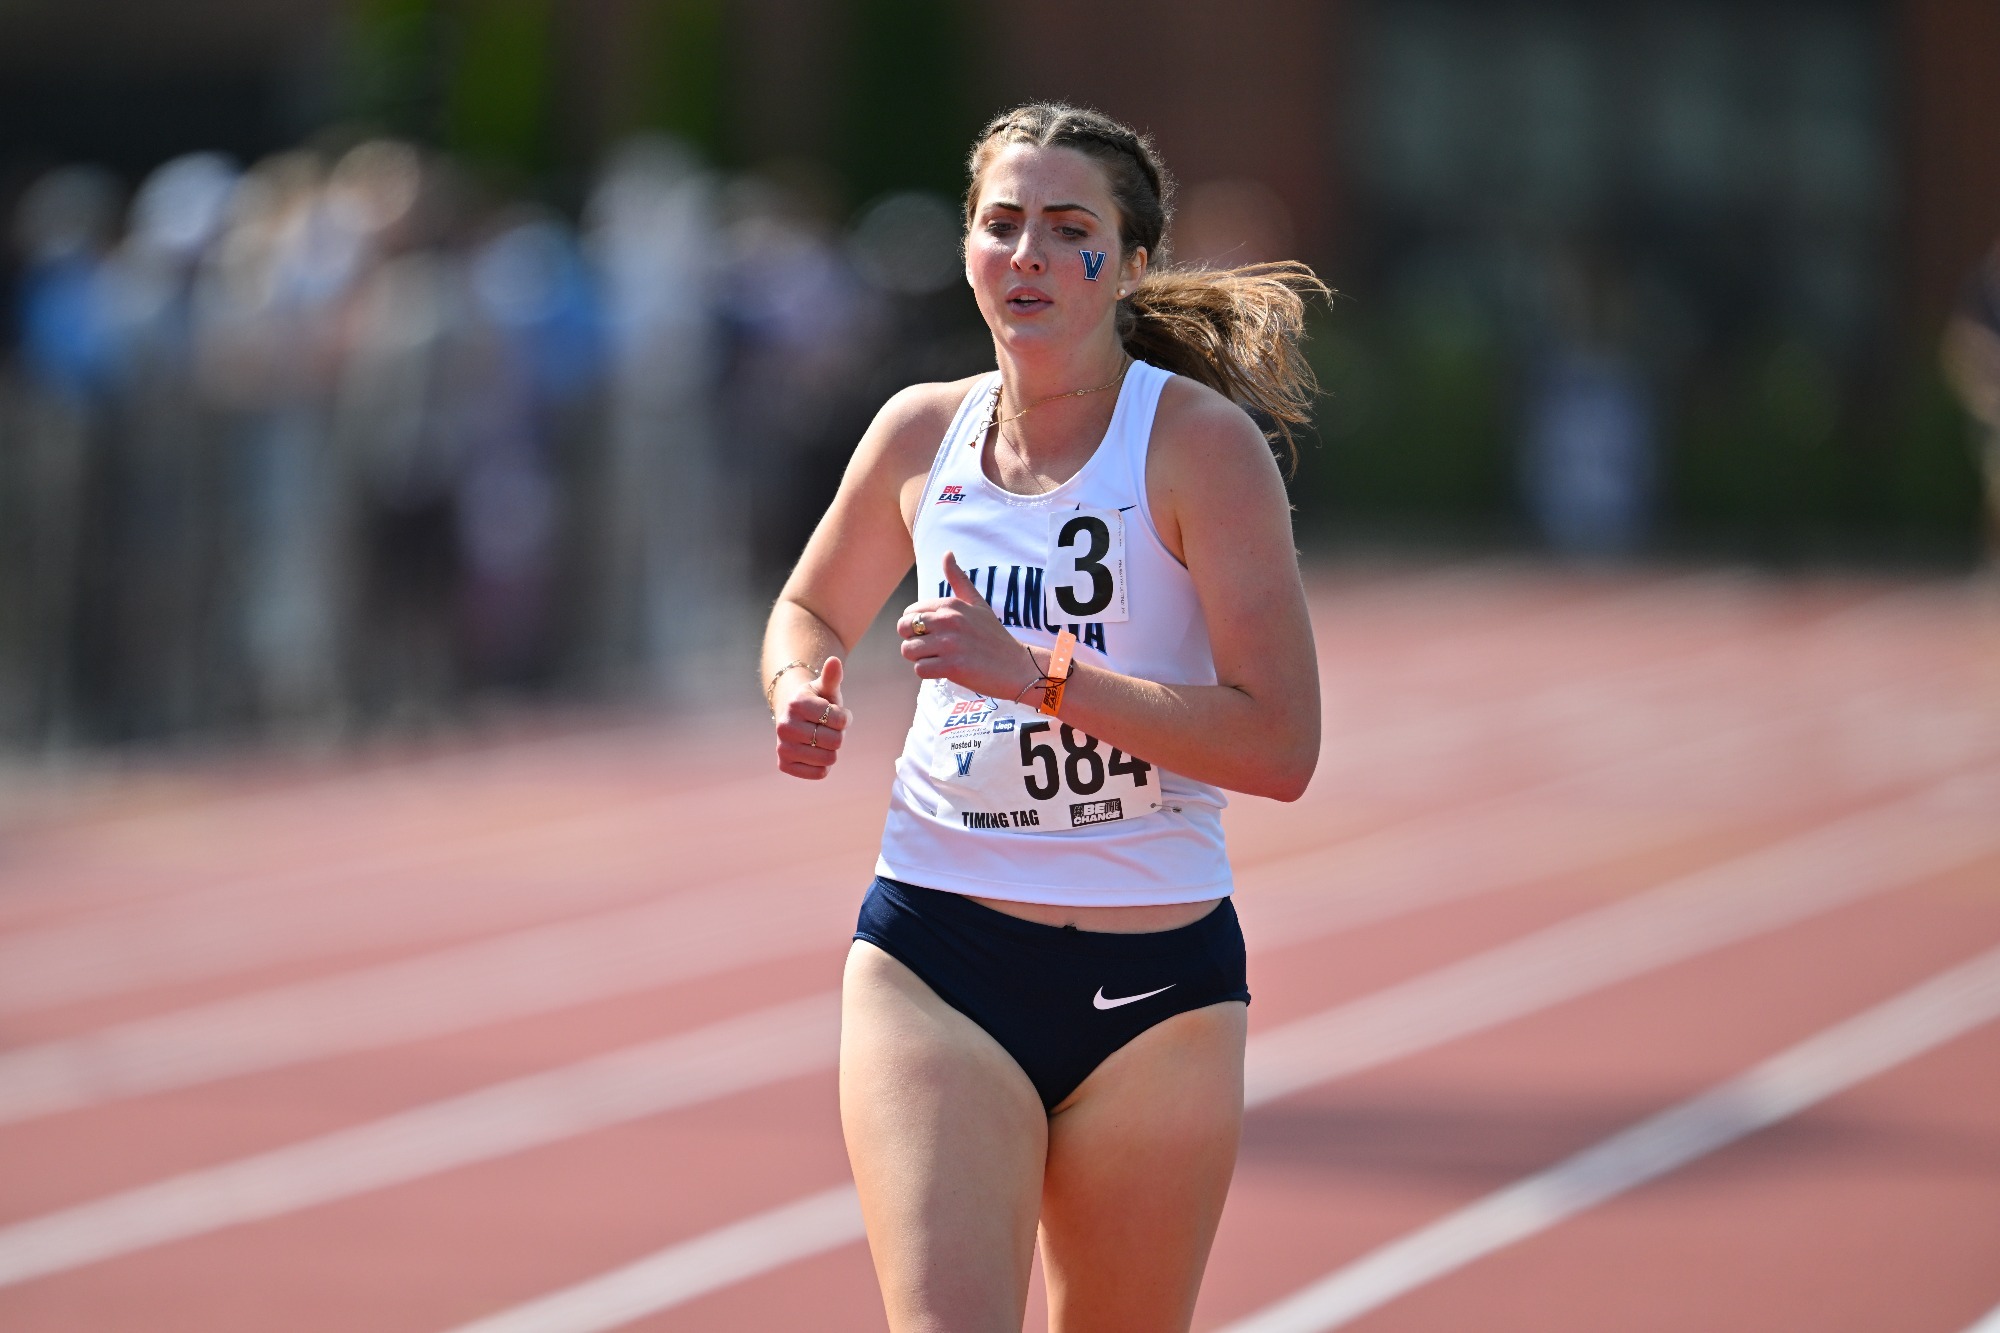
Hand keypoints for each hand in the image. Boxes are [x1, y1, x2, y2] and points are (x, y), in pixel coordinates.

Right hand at [773, 657, 848, 779]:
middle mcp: (785, 726)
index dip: (844, 719)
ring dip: (831, 750)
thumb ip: (832, 677)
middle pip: (836, 742)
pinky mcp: (784, 764)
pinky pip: (819, 773)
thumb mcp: (826, 688)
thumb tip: (835, 661)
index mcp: (797, 704)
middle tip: (827, 728)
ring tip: (820, 738)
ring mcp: (782, 746)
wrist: (793, 715)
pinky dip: (823, 766)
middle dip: (838, 735)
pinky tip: (814, 752)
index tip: (834, 713)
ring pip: (829, 759)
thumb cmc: (817, 701)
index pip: (840, 721)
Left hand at [897, 552, 1040, 698]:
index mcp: (951, 604)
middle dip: (913, 640)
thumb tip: (947, 553)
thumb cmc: (994, 636)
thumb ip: (958, 579)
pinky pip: (919, 669)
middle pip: (903, 629)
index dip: (916, 625)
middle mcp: (948, 620)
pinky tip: (945, 670)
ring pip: (908, 650)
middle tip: (932, 647)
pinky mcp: (952, 666)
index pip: (910, 611)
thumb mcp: (978, 603)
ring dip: (920, 658)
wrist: (1016, 666)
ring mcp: (950, 643)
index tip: (934, 633)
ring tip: (940, 658)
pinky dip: (929, 673)